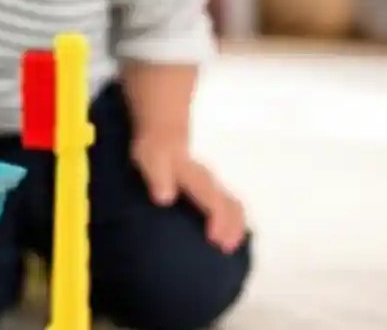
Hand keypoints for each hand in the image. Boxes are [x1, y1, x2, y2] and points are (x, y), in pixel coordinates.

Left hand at [131, 133, 247, 253]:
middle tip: (226, 250)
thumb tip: (164, 197)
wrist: (163, 137)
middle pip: (229, 205)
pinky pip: (230, 207)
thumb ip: (158, 177)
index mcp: (195, 177)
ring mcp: (213, 185)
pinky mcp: (211, 191)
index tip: (215, 240)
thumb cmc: (155, 152)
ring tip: (230, 249)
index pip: (212, 200)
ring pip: (233, 206)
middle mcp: (209, 181)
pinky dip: (234, 223)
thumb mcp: (150, 159)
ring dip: (235, 227)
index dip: (217, 220)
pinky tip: (228, 240)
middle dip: (231, 228)